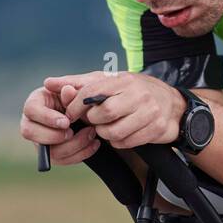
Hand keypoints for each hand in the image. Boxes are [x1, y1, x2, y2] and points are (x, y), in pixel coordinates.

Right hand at [19, 84, 98, 165]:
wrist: (94, 111)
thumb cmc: (83, 96)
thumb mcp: (81, 89)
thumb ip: (74, 91)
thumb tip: (67, 89)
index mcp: (36, 102)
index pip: (31, 110)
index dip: (47, 118)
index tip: (66, 122)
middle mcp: (33, 122)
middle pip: (30, 133)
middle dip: (54, 136)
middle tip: (72, 132)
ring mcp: (41, 140)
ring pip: (48, 151)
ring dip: (72, 145)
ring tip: (91, 134)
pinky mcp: (53, 153)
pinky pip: (63, 160)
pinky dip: (81, 154)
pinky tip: (94, 144)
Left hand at [44, 71, 185, 149]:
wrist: (174, 105)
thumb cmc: (134, 92)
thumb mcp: (108, 82)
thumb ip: (78, 83)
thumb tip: (48, 82)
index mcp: (123, 80)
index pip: (91, 92)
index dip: (76, 106)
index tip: (70, 114)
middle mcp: (138, 94)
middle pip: (103, 114)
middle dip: (93, 121)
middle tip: (94, 121)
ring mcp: (149, 112)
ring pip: (114, 131)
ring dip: (105, 134)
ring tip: (107, 128)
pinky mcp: (156, 129)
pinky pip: (127, 142)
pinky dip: (119, 142)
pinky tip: (121, 134)